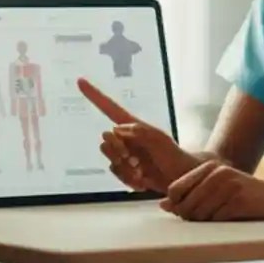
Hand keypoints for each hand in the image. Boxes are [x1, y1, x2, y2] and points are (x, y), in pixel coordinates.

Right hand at [77, 78, 200, 192]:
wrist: (183, 179)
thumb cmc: (174, 156)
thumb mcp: (160, 139)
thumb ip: (139, 132)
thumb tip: (116, 129)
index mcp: (133, 126)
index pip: (110, 108)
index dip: (95, 95)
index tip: (80, 80)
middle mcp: (126, 139)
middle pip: (105, 141)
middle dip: (117, 153)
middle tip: (135, 160)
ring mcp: (126, 156)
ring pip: (110, 161)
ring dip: (125, 170)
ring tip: (142, 172)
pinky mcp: (127, 172)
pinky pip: (116, 175)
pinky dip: (128, 180)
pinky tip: (142, 182)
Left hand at [163, 160, 263, 220]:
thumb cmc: (244, 198)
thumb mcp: (216, 190)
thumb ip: (189, 195)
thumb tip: (162, 205)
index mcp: (208, 166)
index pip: (174, 189)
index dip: (177, 206)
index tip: (190, 213)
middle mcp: (217, 172)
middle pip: (185, 205)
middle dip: (191, 218)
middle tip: (209, 219)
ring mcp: (228, 186)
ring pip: (199, 214)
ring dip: (207, 223)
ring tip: (222, 217)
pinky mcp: (238, 201)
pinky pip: (215, 220)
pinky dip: (219, 224)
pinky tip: (231, 218)